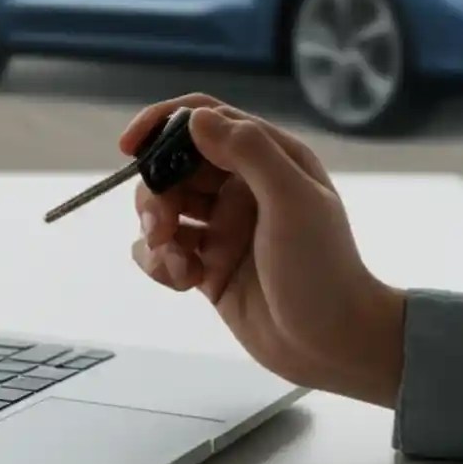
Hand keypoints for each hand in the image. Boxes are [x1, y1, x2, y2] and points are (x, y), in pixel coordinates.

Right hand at [121, 94, 406, 407]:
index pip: (205, 119)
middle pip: (173, 166)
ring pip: (162, 209)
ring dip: (155, 231)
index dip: (162, 123)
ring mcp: (222, 227)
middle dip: (155, 193)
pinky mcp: (207, 265)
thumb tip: (196, 118)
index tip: (130, 147)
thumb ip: (248, 153)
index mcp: (268, 160)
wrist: (333, 345)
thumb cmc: (322, 269)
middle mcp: (241, 187)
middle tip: (160, 227)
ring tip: (177, 264)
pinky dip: (159, 264)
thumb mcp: (292, 202)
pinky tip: (184, 282)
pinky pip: (162, 251)